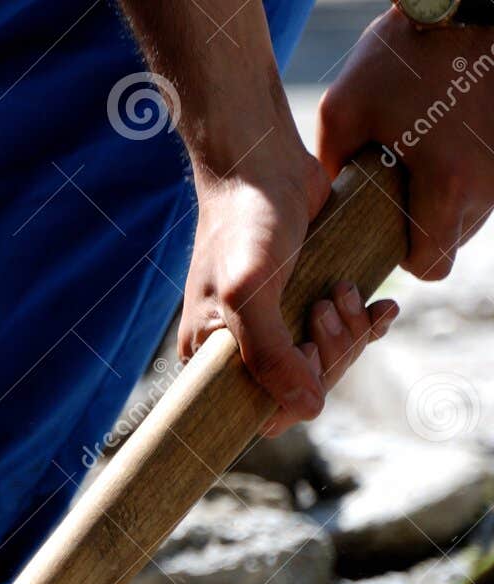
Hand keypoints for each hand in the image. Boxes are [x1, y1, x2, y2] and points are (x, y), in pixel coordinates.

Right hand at [180, 143, 398, 436]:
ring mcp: (276, 325)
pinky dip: (367, 323)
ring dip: (350, 331)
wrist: (261, 165)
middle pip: (303, 388)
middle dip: (331, 352)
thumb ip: (272, 356)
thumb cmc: (242, 226)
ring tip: (345, 289)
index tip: (306, 347)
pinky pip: (344, 334)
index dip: (295, 391)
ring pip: (328, 362)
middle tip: (327, 304)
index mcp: (210, 356)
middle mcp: (240, 348)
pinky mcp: (304, 301)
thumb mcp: (248, 295)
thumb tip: (307, 410)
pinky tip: (381, 305)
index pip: (261, 410)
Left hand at [319, 7, 493, 281]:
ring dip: (444, 199)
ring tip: (416, 162)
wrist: (466, 8)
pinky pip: (486, 180)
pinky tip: (439, 144)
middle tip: (393, 196)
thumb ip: (330, 167)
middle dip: (422, 227)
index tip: (385, 234)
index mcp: (447, 187)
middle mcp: (488, 186)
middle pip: (453, 240)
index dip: (407, 258)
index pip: (431, 265)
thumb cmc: (402, 56)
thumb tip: (320, 206)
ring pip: (473, 212)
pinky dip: (463, 173)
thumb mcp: (344, 111)